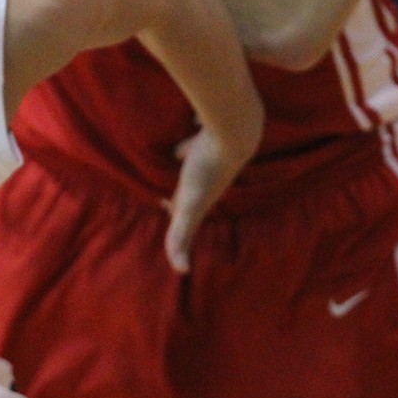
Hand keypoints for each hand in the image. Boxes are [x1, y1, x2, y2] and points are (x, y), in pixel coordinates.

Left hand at [164, 125, 249, 273]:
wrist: (235, 127)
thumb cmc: (209, 166)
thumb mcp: (189, 203)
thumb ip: (181, 235)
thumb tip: (181, 272)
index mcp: (203, 194)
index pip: (186, 210)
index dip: (174, 214)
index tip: (162, 209)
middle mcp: (210, 175)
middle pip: (191, 187)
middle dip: (180, 193)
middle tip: (167, 193)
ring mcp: (212, 152)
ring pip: (195, 160)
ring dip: (185, 163)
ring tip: (177, 161)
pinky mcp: (212, 132)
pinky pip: (199, 135)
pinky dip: (192, 136)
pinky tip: (188, 125)